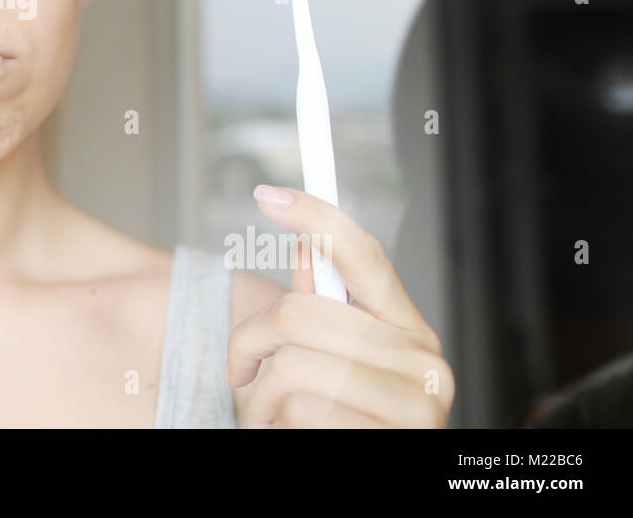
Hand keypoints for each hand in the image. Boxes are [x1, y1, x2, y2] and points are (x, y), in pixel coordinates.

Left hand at [226, 184, 454, 426]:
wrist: (357, 475)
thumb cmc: (339, 422)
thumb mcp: (332, 361)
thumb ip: (325, 307)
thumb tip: (307, 239)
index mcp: (410, 333)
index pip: (365, 256)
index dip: (316, 216)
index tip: (269, 193)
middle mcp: (426, 368)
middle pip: (301, 314)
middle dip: (249, 341)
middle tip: (241, 366)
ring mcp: (414, 413)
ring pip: (292, 368)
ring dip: (260, 396)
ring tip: (270, 413)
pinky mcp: (386, 447)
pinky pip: (299, 414)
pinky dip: (276, 426)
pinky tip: (291, 434)